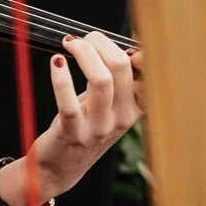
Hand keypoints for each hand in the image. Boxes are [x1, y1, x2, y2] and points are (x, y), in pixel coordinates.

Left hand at [10, 30, 144, 205]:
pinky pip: (68, 104)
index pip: (149, 72)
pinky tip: (56, 63)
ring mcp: (98, 128)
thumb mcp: (107, 105)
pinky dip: (61, 79)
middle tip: (83, 38)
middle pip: (122, 67)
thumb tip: (125, 44)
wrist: (59, 168)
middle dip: (100, 42)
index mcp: (134, 108)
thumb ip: (117, 80)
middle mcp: (121, 118)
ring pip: (101, 80)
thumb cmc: (82, 126)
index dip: (137, 48)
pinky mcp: (72, 135)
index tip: (116, 37)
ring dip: (83, 53)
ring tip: (69, 44)